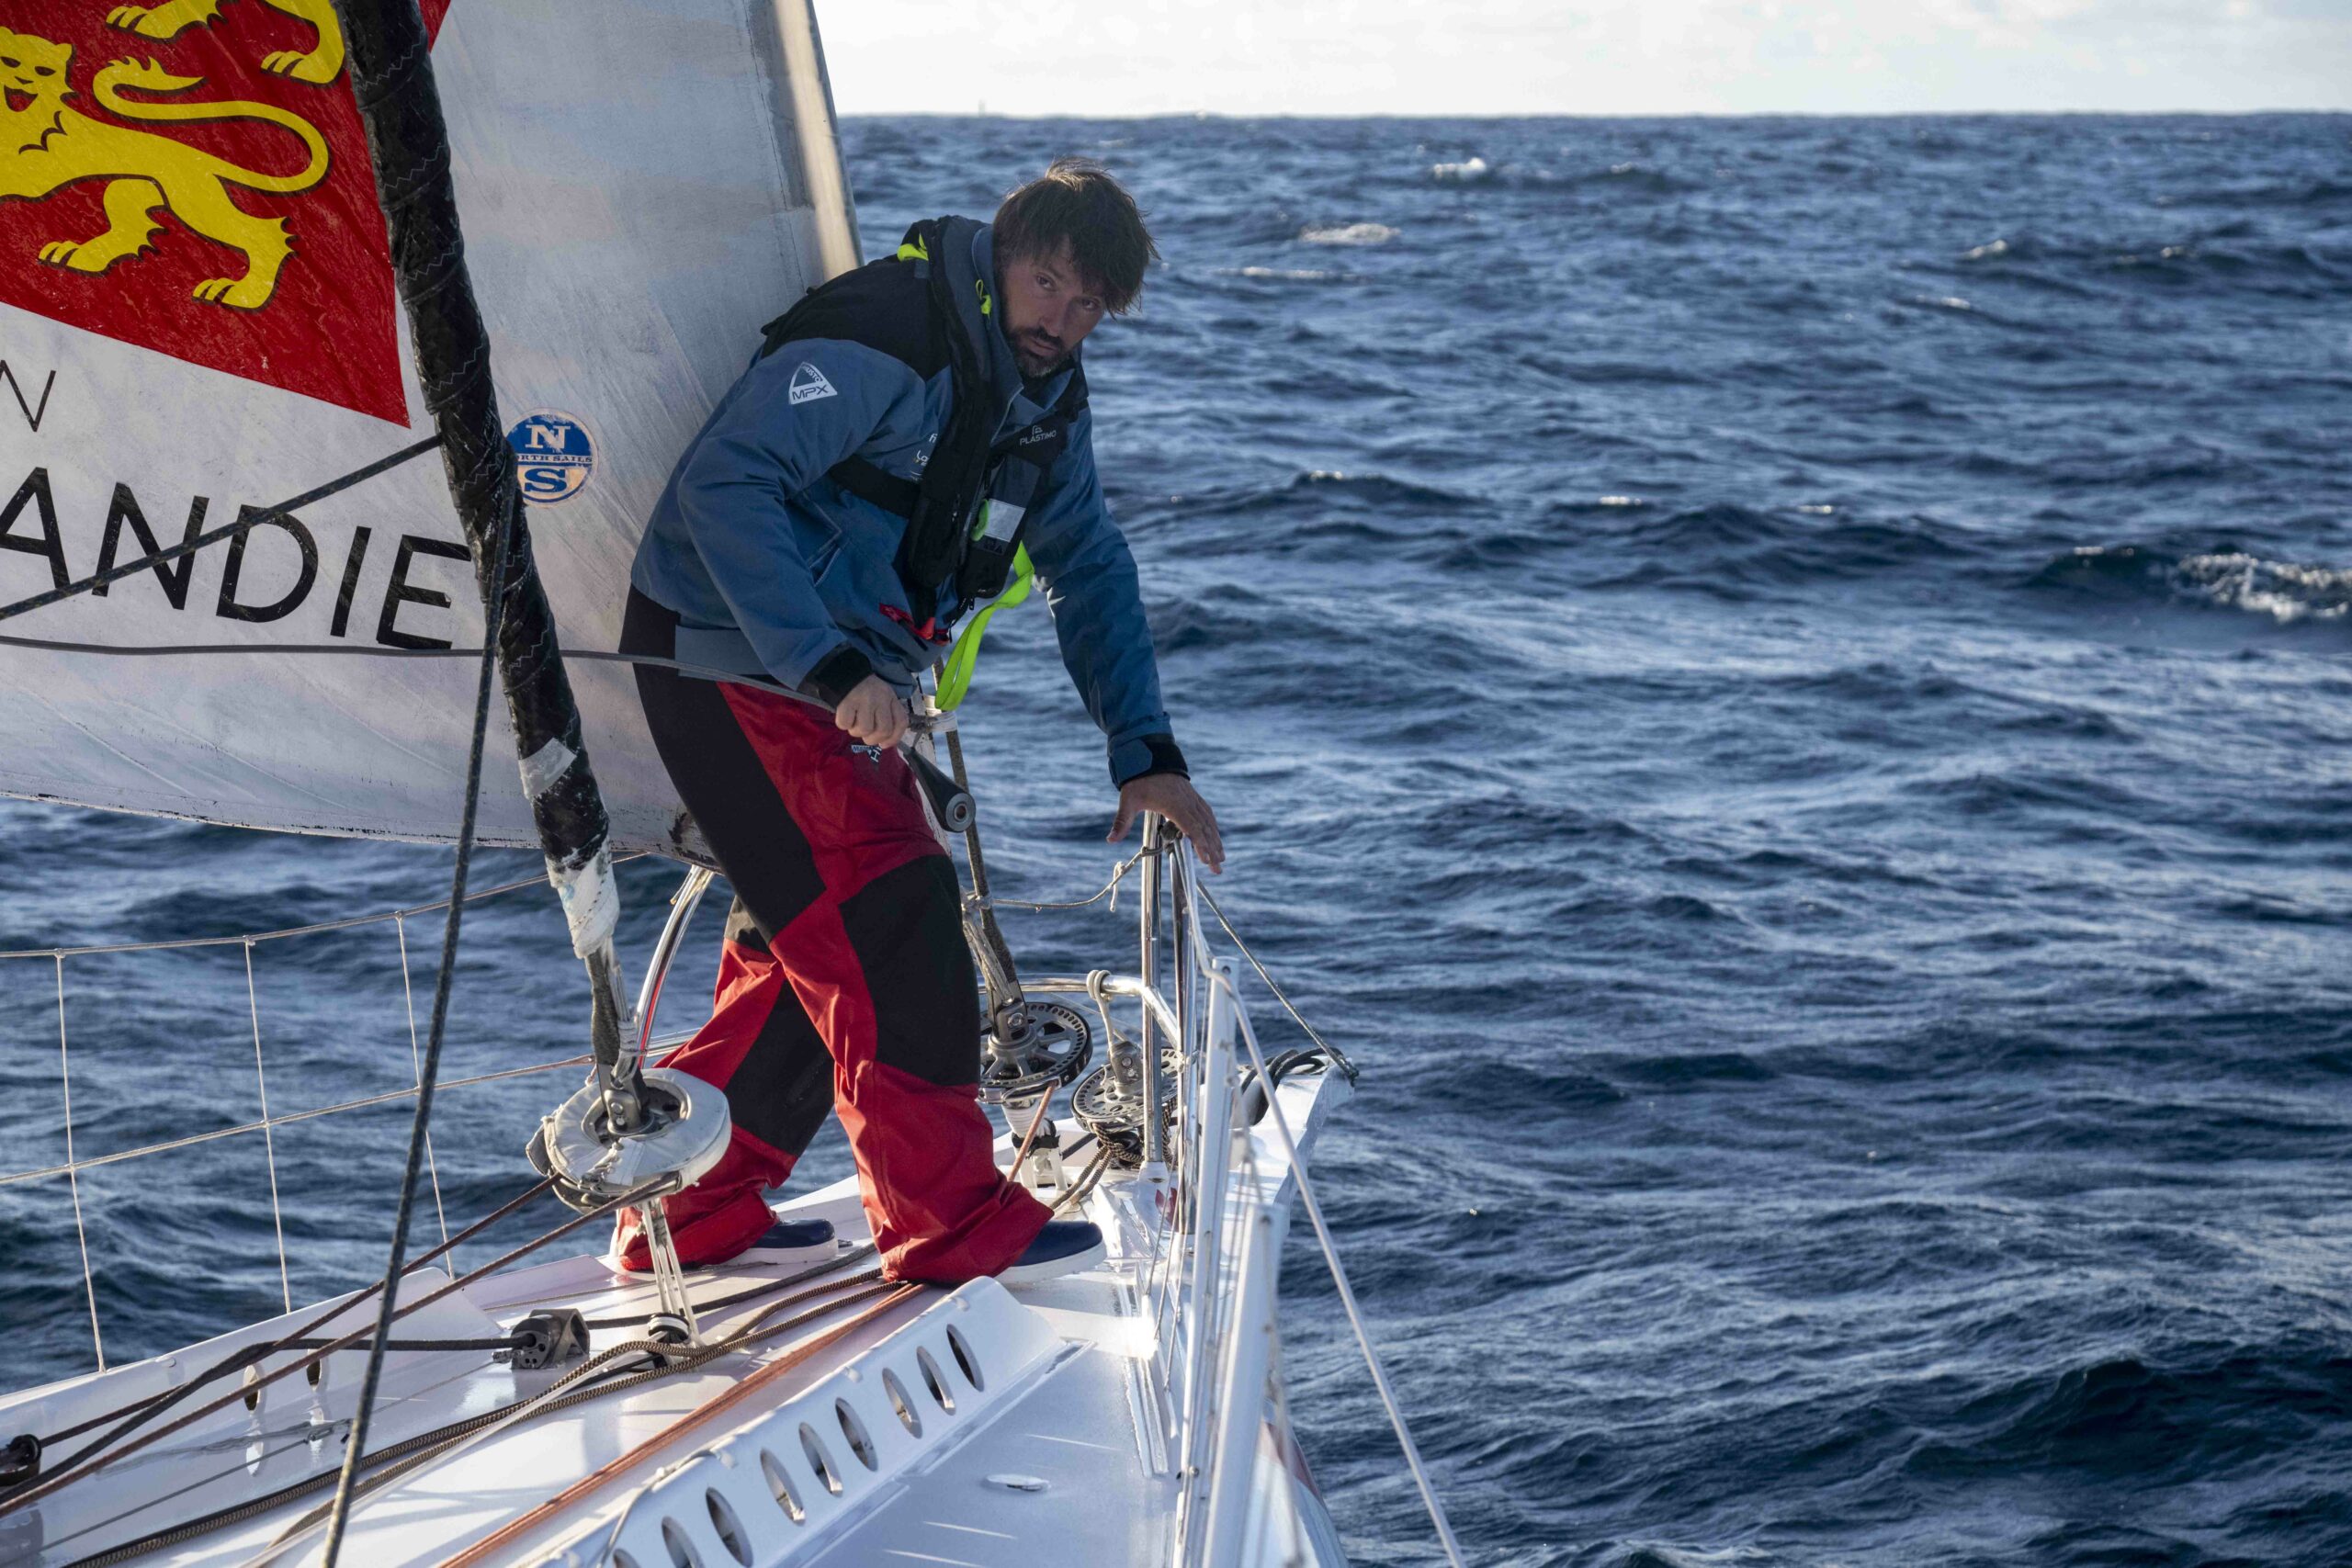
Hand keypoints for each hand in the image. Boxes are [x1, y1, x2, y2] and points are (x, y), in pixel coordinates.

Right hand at [834, 675, 909, 747]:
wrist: (846, 674)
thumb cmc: (867, 692)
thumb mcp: (883, 698)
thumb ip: (888, 717)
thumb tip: (884, 743)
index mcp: (891, 698)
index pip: (901, 721)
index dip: (894, 738)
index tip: (884, 744)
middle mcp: (880, 698)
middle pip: (883, 730)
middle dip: (873, 739)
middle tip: (866, 734)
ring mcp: (864, 700)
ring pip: (864, 730)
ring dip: (856, 731)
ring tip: (854, 721)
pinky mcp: (846, 702)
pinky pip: (846, 724)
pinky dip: (844, 724)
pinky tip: (846, 715)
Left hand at [1109, 774, 1224, 873]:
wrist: (1149, 757)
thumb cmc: (1139, 780)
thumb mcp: (1128, 800)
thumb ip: (1122, 821)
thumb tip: (1110, 839)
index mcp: (1174, 805)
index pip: (1191, 827)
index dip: (1200, 844)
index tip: (1206, 859)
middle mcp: (1187, 803)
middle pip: (1204, 829)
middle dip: (1213, 849)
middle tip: (1218, 868)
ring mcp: (1192, 799)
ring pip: (1209, 822)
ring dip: (1216, 840)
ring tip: (1221, 858)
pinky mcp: (1193, 796)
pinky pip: (1207, 813)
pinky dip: (1213, 826)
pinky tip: (1216, 836)